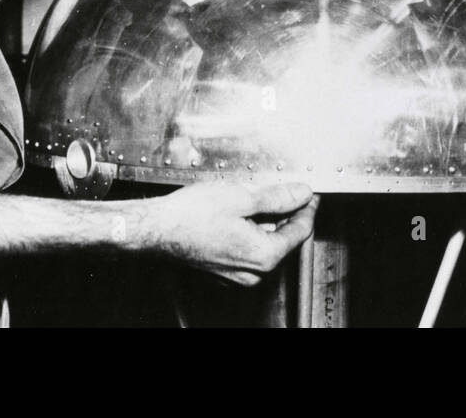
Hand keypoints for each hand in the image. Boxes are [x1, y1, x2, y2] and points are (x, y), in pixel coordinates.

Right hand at [145, 182, 317, 286]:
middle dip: (286, 214)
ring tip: (254, 198)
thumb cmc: (191, 215)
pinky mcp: (224, 272)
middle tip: (283, 189)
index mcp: (264, 256)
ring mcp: (238, 276)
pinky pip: (247, 251)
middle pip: (283, 239)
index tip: (308, 193)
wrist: (156, 229)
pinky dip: (250, 232)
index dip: (307, 207)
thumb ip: (278, 197)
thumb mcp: (243, 197)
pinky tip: (238, 214)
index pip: (300, 231)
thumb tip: (301, 194)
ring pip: (265, 245)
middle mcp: (254, 273)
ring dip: (267, 222)